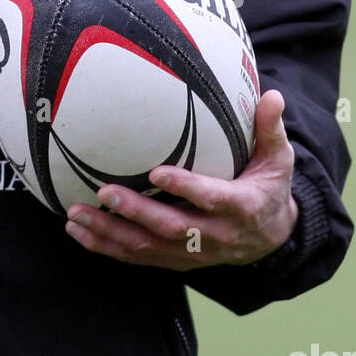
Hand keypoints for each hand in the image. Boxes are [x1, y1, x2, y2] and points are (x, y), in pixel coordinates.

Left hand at [63, 89, 297, 269]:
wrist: (272, 238)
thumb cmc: (268, 187)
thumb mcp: (279, 160)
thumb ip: (271, 129)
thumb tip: (272, 94)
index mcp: (241, 207)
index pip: (213, 199)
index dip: (186, 188)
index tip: (157, 173)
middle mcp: (216, 235)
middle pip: (172, 228)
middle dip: (136, 212)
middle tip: (104, 191)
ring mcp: (194, 253)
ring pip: (148, 247)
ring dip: (111, 233)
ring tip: (76, 215)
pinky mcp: (176, 260)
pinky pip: (139, 258)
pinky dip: (107, 247)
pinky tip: (79, 232)